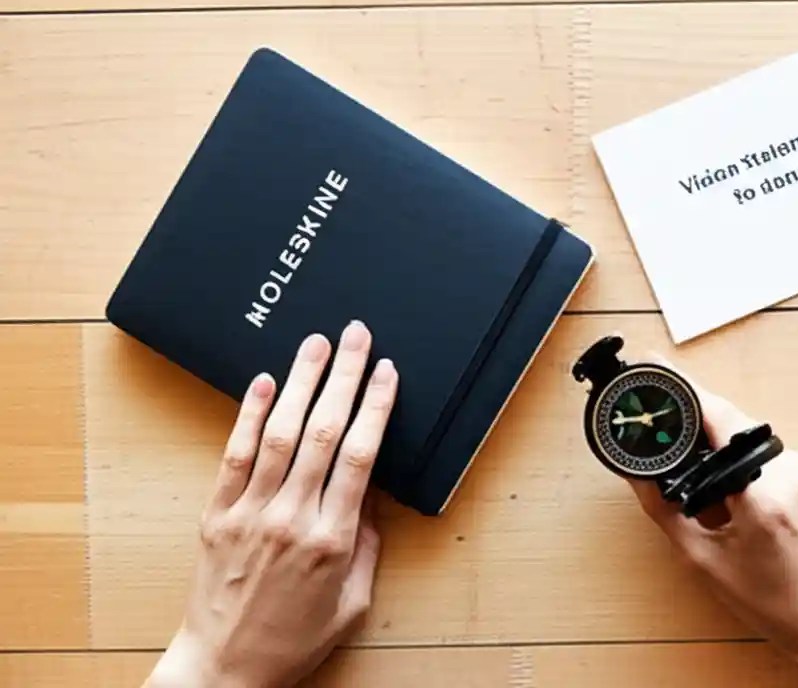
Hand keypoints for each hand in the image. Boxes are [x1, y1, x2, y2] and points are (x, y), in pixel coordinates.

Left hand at [146, 321, 399, 687]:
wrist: (225, 670)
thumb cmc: (293, 642)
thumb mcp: (353, 603)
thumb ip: (368, 546)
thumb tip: (371, 495)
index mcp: (332, 539)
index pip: (359, 456)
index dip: (375, 407)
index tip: (386, 373)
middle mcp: (291, 518)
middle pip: (323, 431)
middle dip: (344, 376)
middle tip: (357, 336)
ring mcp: (250, 513)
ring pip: (280, 434)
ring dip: (300, 382)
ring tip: (316, 344)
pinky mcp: (217, 516)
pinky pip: (235, 456)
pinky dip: (250, 416)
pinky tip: (263, 383)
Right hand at [629, 361, 797, 687]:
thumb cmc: (779, 604)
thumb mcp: (705, 562)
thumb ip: (666, 510)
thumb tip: (638, 475)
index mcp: (760, 490)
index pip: (714, 417)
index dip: (680, 390)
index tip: (653, 369)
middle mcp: (788, 469)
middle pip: (728, 422)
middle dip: (693, 424)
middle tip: (660, 431)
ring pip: (745, 438)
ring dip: (716, 449)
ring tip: (695, 483)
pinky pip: (762, 455)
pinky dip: (737, 465)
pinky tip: (725, 495)